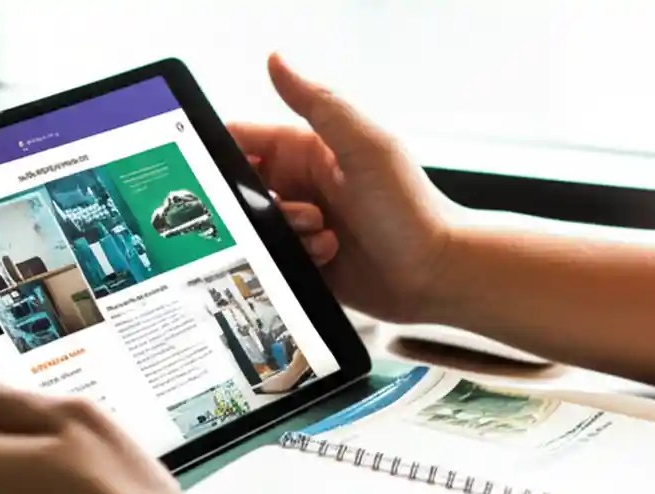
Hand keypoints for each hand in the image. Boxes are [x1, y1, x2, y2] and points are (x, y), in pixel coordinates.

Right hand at [231, 53, 456, 322]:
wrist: (436, 273)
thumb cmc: (410, 208)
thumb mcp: (363, 146)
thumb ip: (317, 102)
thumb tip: (277, 60)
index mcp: (308, 149)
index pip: (244, 140)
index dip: (223, 152)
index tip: (219, 171)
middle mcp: (304, 184)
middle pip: (244, 189)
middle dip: (256, 203)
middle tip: (295, 209)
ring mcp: (305, 224)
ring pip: (257, 228)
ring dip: (285, 232)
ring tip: (322, 232)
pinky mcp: (308, 261)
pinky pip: (276, 260)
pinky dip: (297, 258)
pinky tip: (330, 254)